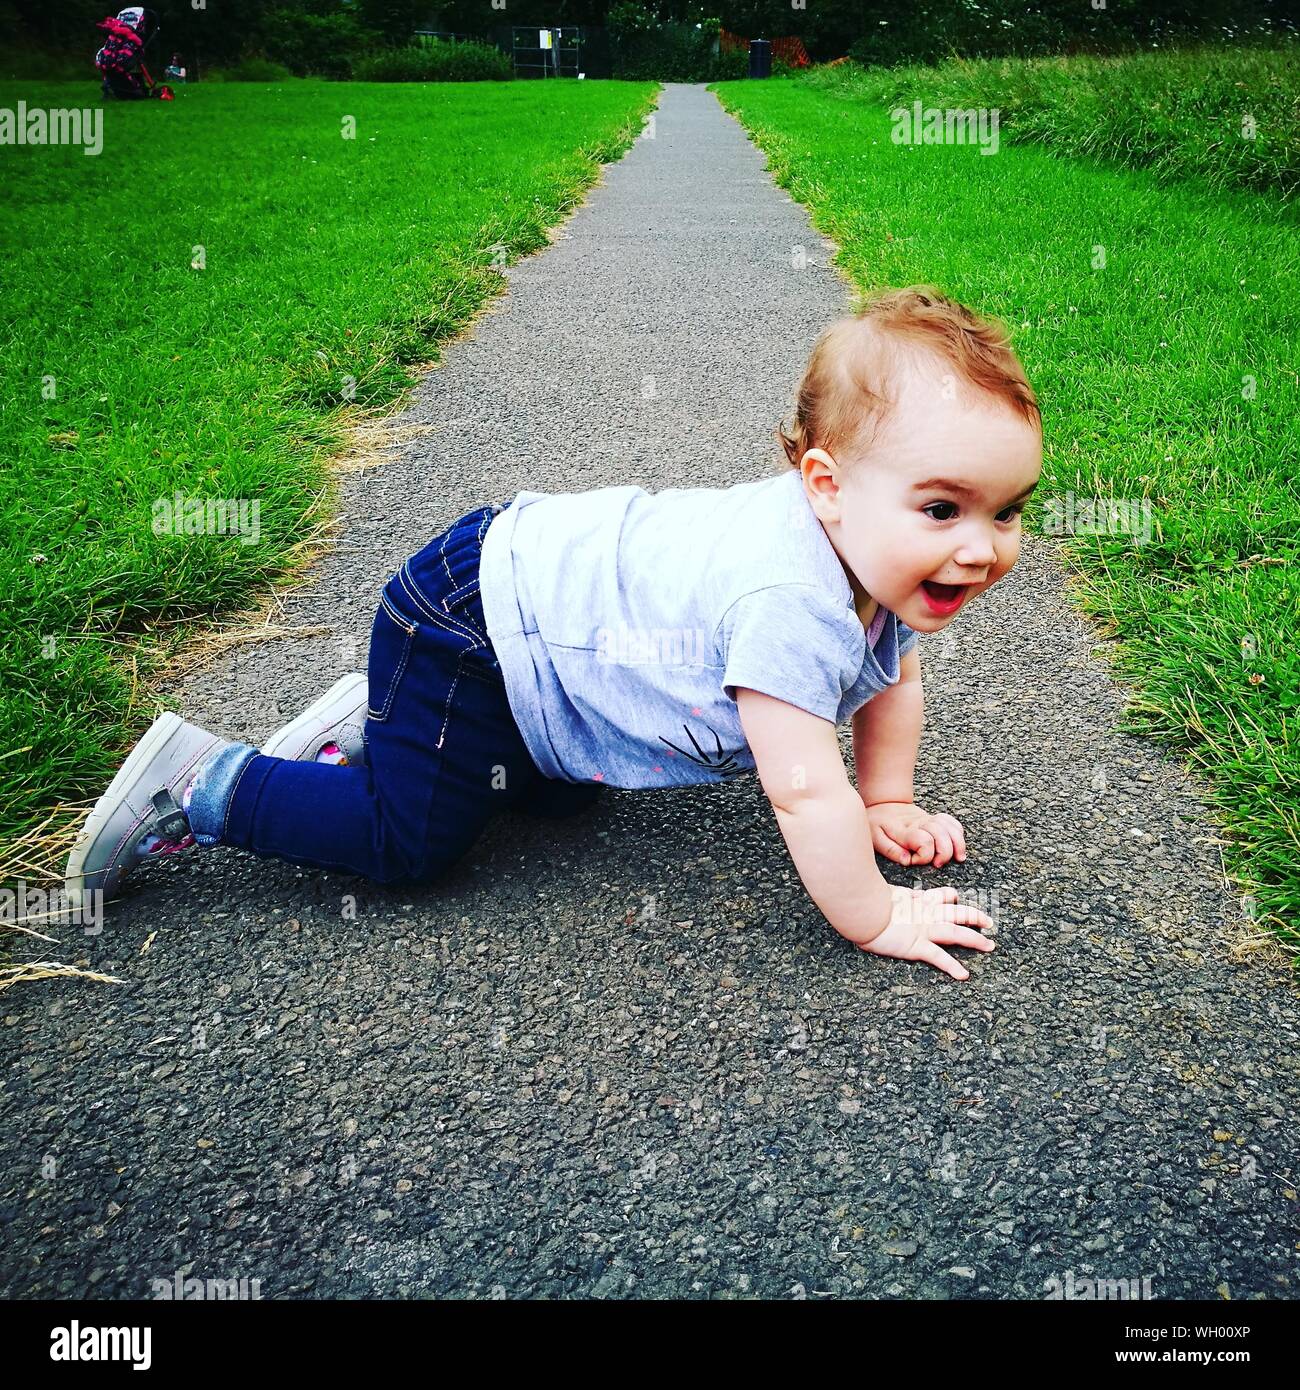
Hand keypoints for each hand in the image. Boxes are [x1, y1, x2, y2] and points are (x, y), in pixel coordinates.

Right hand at [857, 885, 994, 980]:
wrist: (861, 910)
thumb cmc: (866, 900)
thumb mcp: (882, 891)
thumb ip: (890, 892)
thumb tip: (885, 885)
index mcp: (918, 900)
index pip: (943, 896)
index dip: (953, 898)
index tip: (958, 899)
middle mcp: (926, 914)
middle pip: (958, 913)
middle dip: (975, 917)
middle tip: (989, 923)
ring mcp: (924, 930)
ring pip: (957, 933)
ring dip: (975, 940)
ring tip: (989, 946)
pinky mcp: (917, 945)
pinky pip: (939, 957)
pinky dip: (952, 967)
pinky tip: (964, 975)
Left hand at [865, 801, 966, 866]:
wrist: (883, 804)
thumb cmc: (877, 824)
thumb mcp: (875, 837)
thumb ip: (890, 850)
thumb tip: (907, 861)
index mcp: (904, 830)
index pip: (923, 841)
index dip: (924, 855)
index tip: (916, 861)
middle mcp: (919, 823)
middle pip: (941, 834)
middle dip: (945, 852)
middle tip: (938, 864)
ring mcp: (928, 819)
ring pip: (950, 827)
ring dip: (958, 843)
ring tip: (958, 858)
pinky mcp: (934, 818)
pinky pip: (952, 822)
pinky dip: (958, 833)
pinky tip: (957, 844)